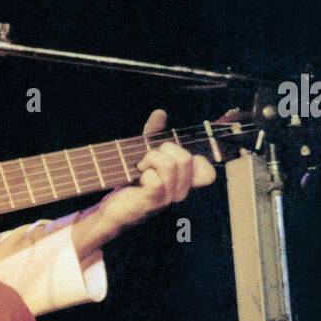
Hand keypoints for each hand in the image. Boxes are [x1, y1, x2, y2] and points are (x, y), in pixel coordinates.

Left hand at [72, 109, 217, 251]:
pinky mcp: (152, 202)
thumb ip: (154, 134)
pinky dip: (144, 173)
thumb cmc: (130, 182)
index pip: (208, 174)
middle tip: (148, 158)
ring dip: (151, 158)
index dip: (199, 160)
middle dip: (163, 149)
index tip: (177, 154)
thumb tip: (160, 113)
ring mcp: (167, 199)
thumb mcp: (144, 154)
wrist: (113, 208)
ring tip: (140, 166)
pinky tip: (138, 177)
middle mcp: (180, 192)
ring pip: (171, 165)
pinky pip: (156, 180)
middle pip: (186, 159)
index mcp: (183, 182)